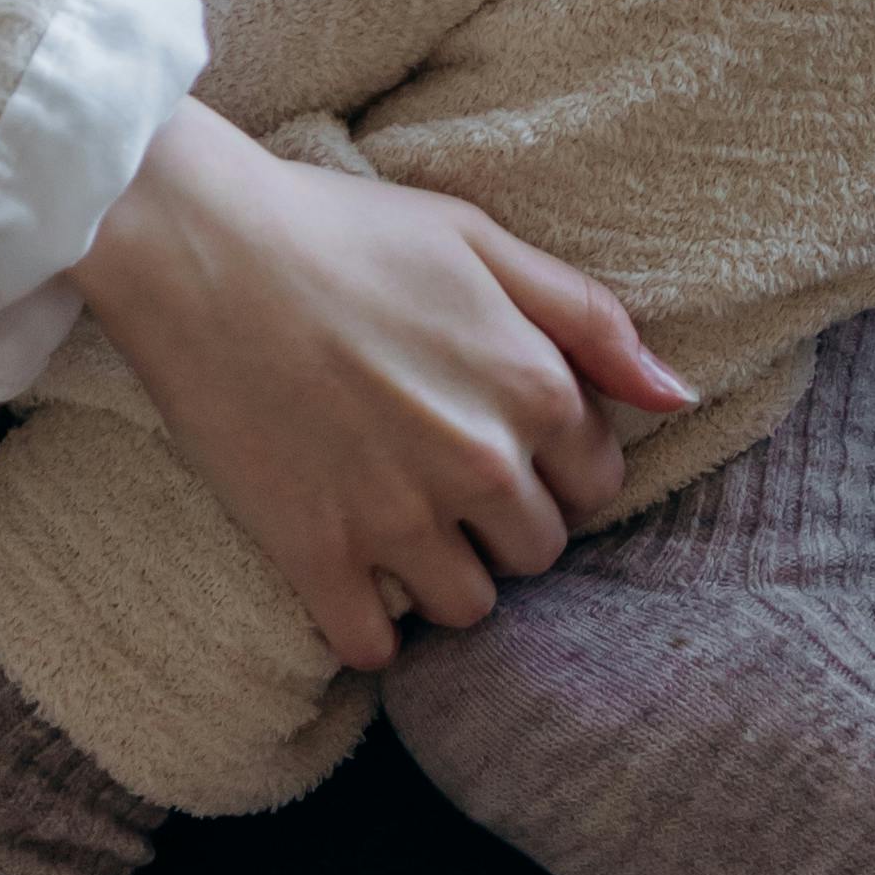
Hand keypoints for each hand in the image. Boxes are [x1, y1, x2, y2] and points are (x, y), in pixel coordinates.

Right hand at [70, 105, 694, 673]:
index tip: (492, 429)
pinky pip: (376, 646)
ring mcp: (398, 518)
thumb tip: (678, 397)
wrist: (196, 242)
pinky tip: (346, 573)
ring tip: (394, 519)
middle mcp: (481, 464)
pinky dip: (368, 625)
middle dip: (500, 520)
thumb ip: (591, 319)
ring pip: (469, 609)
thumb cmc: (341, 228)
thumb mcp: (480, 239)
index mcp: (532, 387)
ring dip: (442, 576)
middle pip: (537, 552)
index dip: (550, 459)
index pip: (595, 482)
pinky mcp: (317, 555)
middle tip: (436, 470)